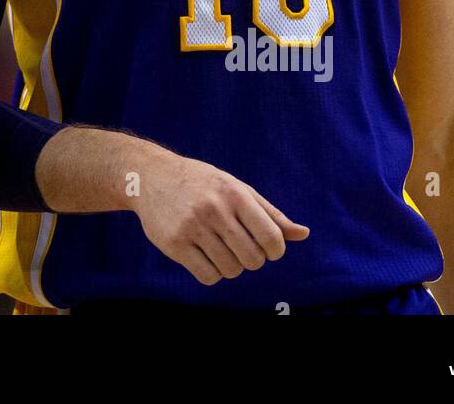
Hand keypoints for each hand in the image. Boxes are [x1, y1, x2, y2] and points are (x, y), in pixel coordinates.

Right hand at [130, 149, 309, 285]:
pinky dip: (212, 273)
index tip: (266, 248)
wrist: (149, 176)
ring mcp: (192, 227)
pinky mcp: (174, 244)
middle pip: (253, 259)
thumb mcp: (237, 189)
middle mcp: (214, 209)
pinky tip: (205, 257)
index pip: (271, 238)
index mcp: (235, 194)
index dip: (275, 251)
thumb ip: (270, 214)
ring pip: (231, 270)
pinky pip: (208, 276)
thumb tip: (304, 234)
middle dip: (252, 260)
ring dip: (231, 266)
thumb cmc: (202, 183)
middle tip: (241, 248)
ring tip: (220, 249)